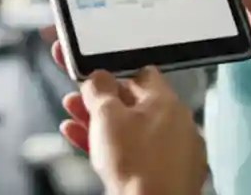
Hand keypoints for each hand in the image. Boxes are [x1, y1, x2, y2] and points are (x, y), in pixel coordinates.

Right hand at [60, 69, 206, 194]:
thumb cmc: (138, 165)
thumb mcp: (107, 117)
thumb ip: (99, 89)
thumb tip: (97, 77)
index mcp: (168, 101)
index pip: (139, 74)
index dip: (111, 74)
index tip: (90, 78)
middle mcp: (177, 123)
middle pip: (133, 104)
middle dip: (100, 103)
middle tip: (76, 101)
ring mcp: (174, 151)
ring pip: (132, 131)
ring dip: (101, 126)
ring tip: (73, 122)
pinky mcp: (166, 175)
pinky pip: (136, 154)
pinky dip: (113, 149)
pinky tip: (87, 146)